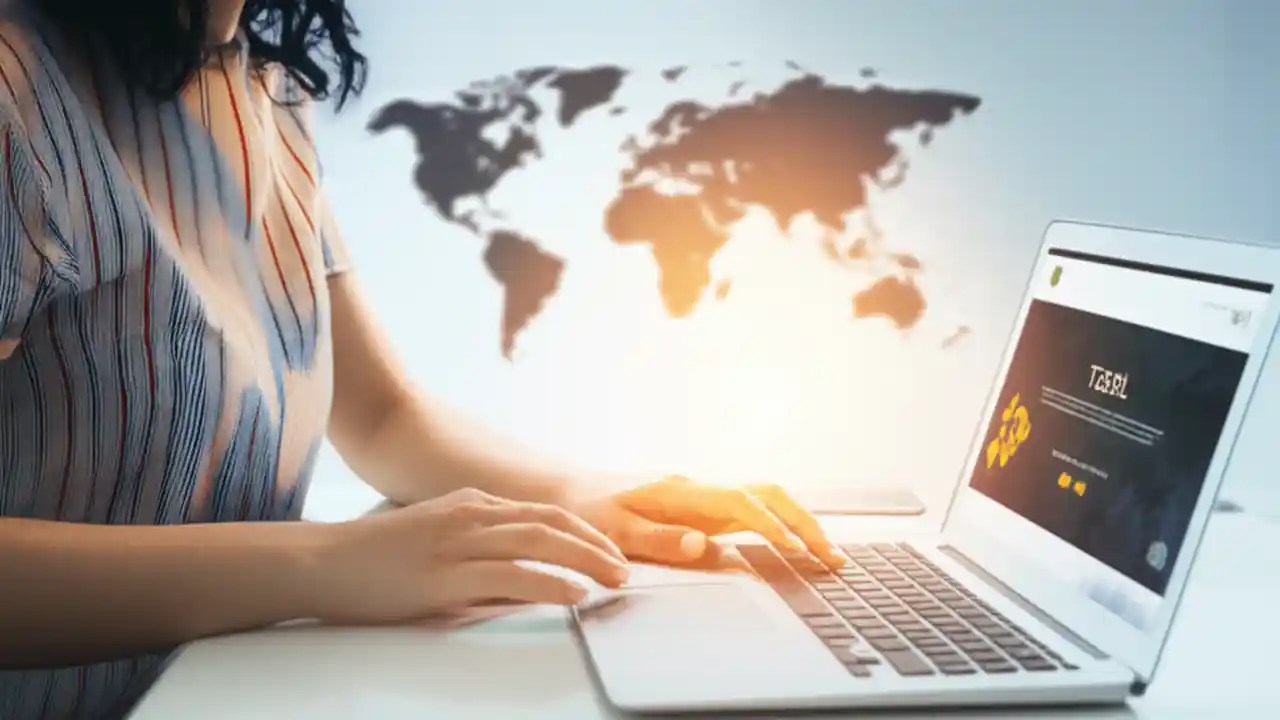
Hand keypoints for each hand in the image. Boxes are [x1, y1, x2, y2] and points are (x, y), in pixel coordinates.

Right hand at [312, 488, 628, 622]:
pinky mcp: (445, 574)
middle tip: (625, 569)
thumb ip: (482, 555)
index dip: (583, 531)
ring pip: (539, 542)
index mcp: (471, 504)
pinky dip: (549, 583)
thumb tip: (527, 582)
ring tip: (614, 580)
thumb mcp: (438, 542)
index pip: (543, 512)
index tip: (609, 552)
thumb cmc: (376, 559)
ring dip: (585, 560)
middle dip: (596, 544)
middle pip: (551, 522)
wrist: (322, 563)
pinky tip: (573, 594)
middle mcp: (470, 514)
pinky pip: (510, 575)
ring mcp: (458, 541)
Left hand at [572, 476, 842, 567]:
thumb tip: (702, 545)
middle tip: (833, 557)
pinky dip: (782, 524)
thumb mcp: (612, 530)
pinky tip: (800, 546)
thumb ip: (657, 539)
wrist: (572, 490)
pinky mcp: (706, 506)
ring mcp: (706, 495)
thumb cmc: (589, 511)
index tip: (795, 550)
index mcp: (681, 491)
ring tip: (828, 555)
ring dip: (799, 522)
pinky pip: (754, 510)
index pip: (740, 502)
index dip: (771, 525)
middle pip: (768, 493)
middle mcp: (701, 487)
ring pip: (767, 498)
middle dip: (804, 522)